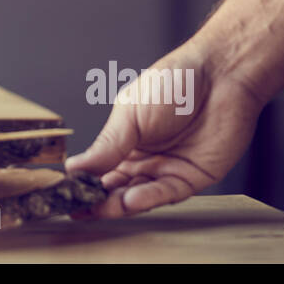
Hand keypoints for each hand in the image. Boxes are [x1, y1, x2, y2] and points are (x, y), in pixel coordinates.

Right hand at [63, 39, 268, 217]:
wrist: (219, 76)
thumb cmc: (173, 83)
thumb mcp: (129, 114)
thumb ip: (106, 146)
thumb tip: (73, 167)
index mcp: (124, 139)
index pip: (99, 168)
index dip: (82, 182)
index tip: (64, 193)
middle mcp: (144, 158)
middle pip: (116, 187)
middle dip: (97, 199)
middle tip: (78, 207)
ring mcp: (167, 169)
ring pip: (138, 195)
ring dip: (119, 203)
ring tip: (100, 206)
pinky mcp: (192, 178)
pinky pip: (166, 193)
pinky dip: (147, 198)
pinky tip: (130, 199)